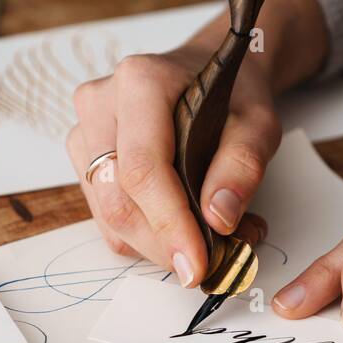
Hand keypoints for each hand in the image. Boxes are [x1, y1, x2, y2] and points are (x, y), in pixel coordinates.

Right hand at [66, 46, 278, 285]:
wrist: (207, 77)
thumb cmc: (229, 96)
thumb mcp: (258, 123)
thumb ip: (242, 167)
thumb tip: (218, 219)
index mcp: (141, 83)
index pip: (142, 169)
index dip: (168, 224)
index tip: (196, 264)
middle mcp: (100, 106)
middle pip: (119, 201)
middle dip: (164, 245)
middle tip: (209, 263)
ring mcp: (86, 136)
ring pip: (110, 218)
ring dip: (157, 246)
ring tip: (205, 241)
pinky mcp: (85, 164)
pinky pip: (108, 220)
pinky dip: (145, 238)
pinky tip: (179, 229)